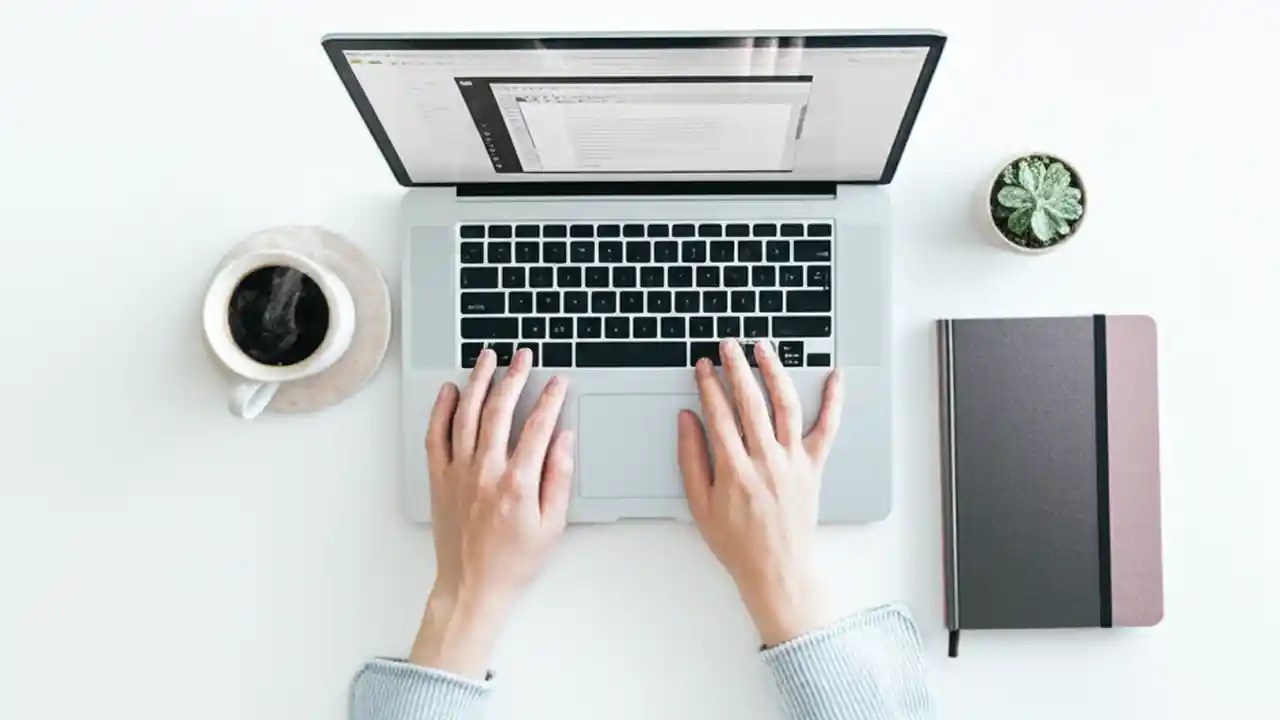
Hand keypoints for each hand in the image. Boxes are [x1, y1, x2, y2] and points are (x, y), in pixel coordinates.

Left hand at [409, 348, 573, 677]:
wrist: (472, 587)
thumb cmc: (514, 562)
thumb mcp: (553, 525)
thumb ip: (559, 477)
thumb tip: (564, 439)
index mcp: (518, 483)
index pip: (538, 427)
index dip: (550, 399)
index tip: (558, 382)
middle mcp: (485, 472)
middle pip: (499, 411)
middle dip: (514, 377)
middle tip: (523, 356)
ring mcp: (458, 473)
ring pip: (466, 415)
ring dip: (477, 382)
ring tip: (487, 359)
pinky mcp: (438, 479)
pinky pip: (435, 436)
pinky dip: (441, 410)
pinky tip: (449, 390)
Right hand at [678, 339, 843, 645]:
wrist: (777, 570)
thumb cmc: (736, 543)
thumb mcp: (699, 505)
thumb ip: (691, 459)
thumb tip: (687, 419)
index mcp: (734, 471)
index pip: (719, 414)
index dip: (709, 385)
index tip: (703, 365)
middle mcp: (766, 461)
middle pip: (751, 402)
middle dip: (738, 368)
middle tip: (729, 345)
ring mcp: (794, 462)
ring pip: (786, 406)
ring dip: (775, 372)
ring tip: (764, 348)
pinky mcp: (814, 467)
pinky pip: (828, 428)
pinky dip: (833, 401)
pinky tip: (834, 377)